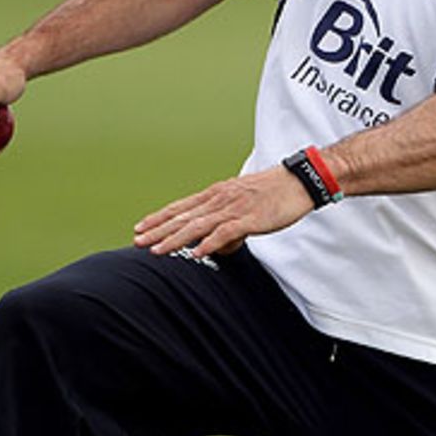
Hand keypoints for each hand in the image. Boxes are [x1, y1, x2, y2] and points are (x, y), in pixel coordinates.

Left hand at [134, 165, 315, 257]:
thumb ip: (225, 224)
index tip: (139, 227)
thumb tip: (214, 246)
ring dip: (175, 238)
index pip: (180, 207)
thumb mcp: (242, 205)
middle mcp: (219, 200)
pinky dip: (209, 243)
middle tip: (137, 241)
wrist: (299, 182)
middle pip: (183, 217)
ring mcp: (234, 209)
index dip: (159, 218)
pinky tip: (196, 253)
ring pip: (198, 225)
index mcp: (216, 195)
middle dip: (158, 230)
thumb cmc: (272, 194)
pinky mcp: (250, 218)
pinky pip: (225, 232)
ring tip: (157, 250)